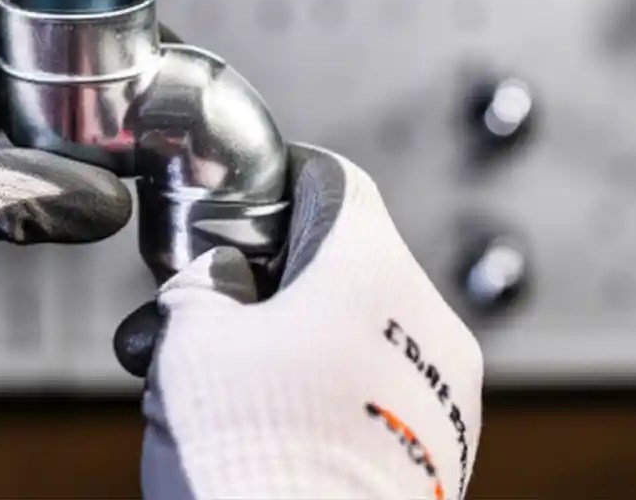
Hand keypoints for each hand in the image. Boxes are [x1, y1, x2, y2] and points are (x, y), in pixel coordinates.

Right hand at [116, 145, 483, 499]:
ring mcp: (445, 389)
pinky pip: (377, 391)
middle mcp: (427, 317)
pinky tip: (265, 429)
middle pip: (335, 265)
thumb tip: (220, 282)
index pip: (327, 179)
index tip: (234, 205)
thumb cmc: (252, 456)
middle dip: (259, 287)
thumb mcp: (189, 341)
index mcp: (371, 269)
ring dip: (283, 345)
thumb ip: (203, 286)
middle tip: (199, 321)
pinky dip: (322, 394)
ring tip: (216, 389)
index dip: (270, 183)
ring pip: (352, 332)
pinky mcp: (443, 449)